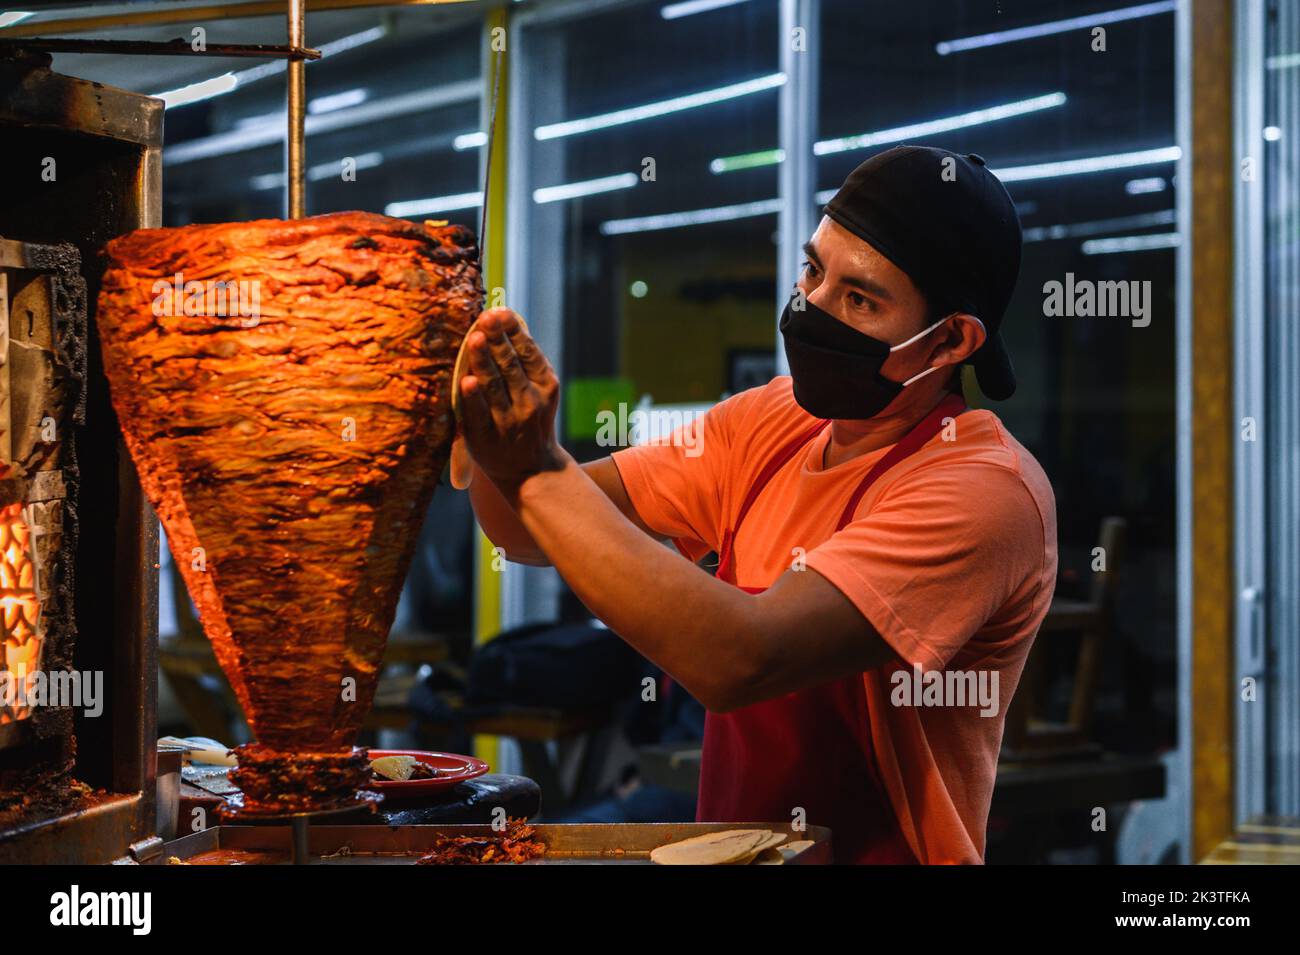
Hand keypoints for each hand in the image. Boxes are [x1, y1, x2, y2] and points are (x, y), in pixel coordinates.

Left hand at [459, 308, 567, 495]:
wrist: (531, 470)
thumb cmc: (530, 421)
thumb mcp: (539, 391)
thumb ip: (525, 362)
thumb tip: (505, 320)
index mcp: (546, 385)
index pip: (528, 352)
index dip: (513, 331)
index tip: (500, 311)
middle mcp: (530, 401)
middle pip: (510, 365)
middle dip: (497, 340)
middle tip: (486, 318)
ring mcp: (509, 420)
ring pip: (494, 385)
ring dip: (484, 360)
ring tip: (476, 338)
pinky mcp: (486, 437)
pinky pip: (478, 413)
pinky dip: (473, 397)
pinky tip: (467, 381)